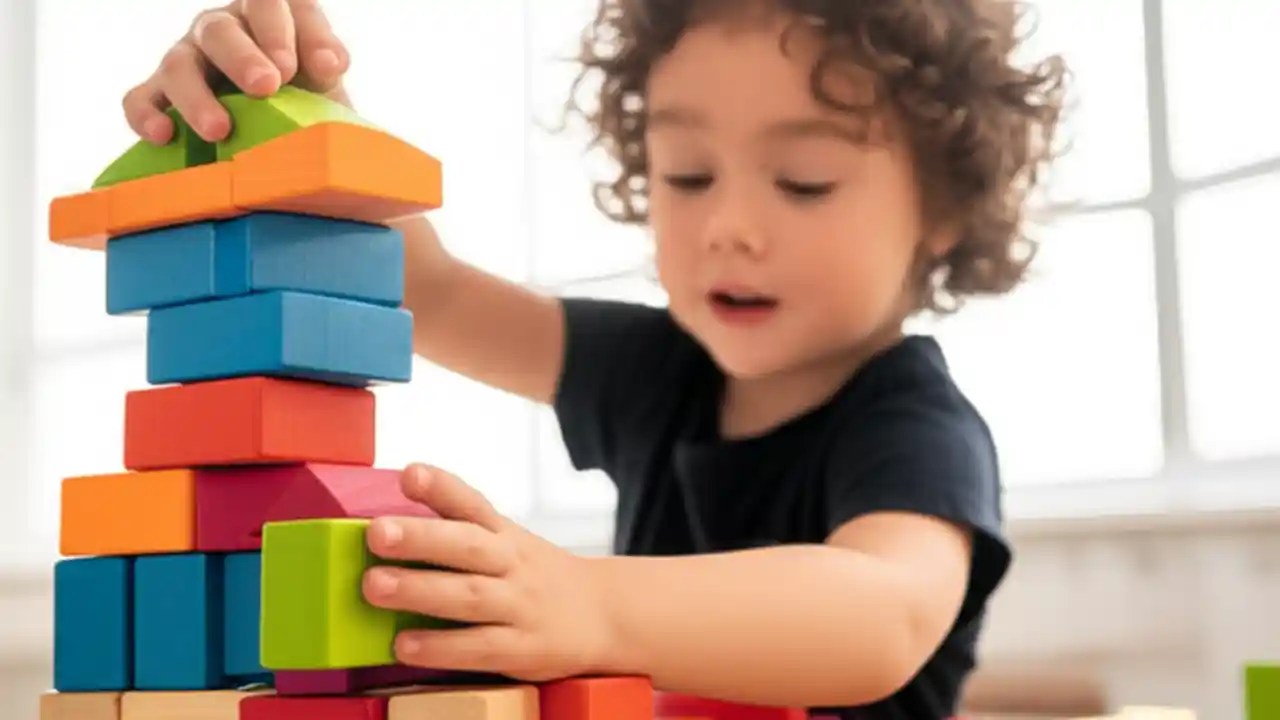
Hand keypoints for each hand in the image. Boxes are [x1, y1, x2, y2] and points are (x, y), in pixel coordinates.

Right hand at [123, 0, 351, 144]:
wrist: (279, 138)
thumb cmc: (305, 103)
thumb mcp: (325, 83)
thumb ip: (327, 66)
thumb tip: (330, 64)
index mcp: (265, 17)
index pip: (273, 4)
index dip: (294, 30)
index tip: (323, 67)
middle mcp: (221, 29)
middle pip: (221, 31)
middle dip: (244, 59)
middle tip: (267, 87)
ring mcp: (187, 58)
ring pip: (179, 64)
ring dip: (197, 97)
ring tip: (220, 131)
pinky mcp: (158, 93)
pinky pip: (140, 98)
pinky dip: (146, 115)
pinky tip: (163, 136)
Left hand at [361, 464, 618, 681]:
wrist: (603, 614)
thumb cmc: (534, 576)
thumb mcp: (507, 542)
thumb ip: (457, 531)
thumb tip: (385, 523)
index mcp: (505, 535)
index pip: (473, 505)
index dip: (442, 488)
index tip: (409, 474)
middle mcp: (513, 564)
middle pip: (468, 546)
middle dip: (421, 538)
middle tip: (376, 532)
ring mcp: (520, 606)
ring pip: (470, 596)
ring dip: (420, 590)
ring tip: (374, 586)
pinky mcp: (523, 649)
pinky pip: (480, 647)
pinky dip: (441, 647)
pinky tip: (405, 645)